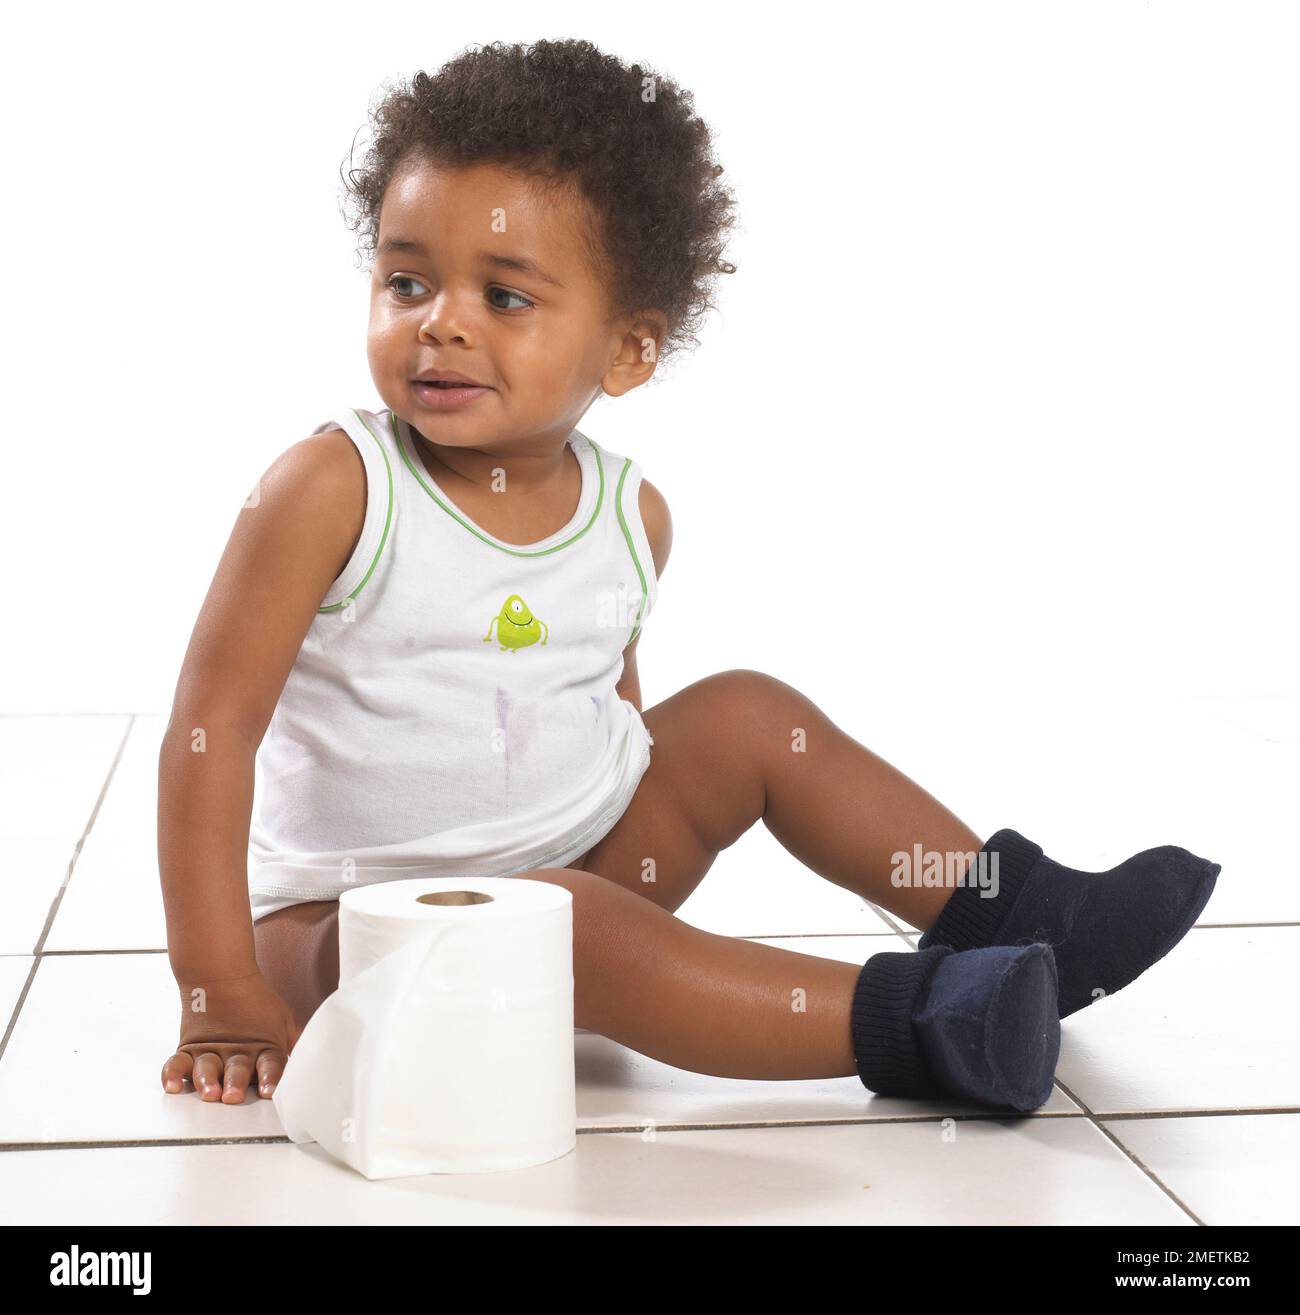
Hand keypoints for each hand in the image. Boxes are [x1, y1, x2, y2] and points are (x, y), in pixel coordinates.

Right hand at [161, 969, 301, 1103]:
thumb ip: (294, 1042)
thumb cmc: (257, 1002)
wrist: (222, 974)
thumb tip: (316, 1057)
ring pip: (208, 1068)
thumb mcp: (283, 1020)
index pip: (270, 1065)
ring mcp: (211, 1050)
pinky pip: (177, 1063)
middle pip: (237, 1069)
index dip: (270, 1078)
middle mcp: (236, 1051)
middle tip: (234, 1096)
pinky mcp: (189, 1048)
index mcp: (263, 1047)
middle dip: (236, 1083)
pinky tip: (172, 1086)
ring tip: (209, 1092)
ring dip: (207, 1081)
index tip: (269, 1092)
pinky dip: (172, 1074)